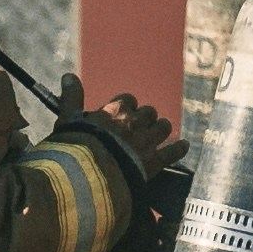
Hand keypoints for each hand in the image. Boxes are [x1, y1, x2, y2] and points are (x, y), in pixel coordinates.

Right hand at [68, 93, 184, 213]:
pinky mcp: (154, 162)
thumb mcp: (68, 120)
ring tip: (156, 134)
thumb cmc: (74, 148)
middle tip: (138, 127)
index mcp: (115, 111)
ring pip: (163, 126)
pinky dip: (179, 148)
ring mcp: (146, 142)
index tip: (121, 114)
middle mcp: (134, 122)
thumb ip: (71, 97)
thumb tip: (68, 76)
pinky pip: (173, 151)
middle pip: (148, 112)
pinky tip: (184, 146)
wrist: (87, 175)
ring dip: (160, 129)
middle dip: (144, 119)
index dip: (126, 107)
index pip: (128, 100)